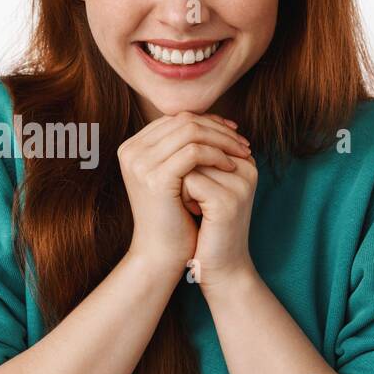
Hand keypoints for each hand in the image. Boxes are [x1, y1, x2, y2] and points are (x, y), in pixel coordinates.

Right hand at [117, 110, 251, 276]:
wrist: (160, 254)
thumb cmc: (172, 216)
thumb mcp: (175, 176)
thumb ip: (182, 148)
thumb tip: (214, 120)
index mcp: (132, 147)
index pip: (175, 119)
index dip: (207, 122)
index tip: (232, 132)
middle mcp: (130, 151)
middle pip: (183, 120)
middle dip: (218, 128)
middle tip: (242, 142)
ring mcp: (140, 163)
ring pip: (191, 131)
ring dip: (222, 140)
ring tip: (242, 154)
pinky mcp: (155, 178)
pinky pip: (194, 152)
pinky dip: (217, 155)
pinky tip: (231, 168)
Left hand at [182, 145, 259, 290]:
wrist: (220, 267)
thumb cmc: (206, 226)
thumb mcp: (203, 184)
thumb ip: (195, 155)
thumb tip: (169, 125)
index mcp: (243, 159)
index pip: (202, 134)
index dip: (184, 157)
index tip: (190, 183)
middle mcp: (247, 166)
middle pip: (195, 144)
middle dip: (181, 168)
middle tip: (186, 195)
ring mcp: (240, 182)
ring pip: (189, 161)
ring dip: (179, 182)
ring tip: (191, 205)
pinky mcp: (228, 200)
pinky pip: (189, 181)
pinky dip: (182, 196)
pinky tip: (192, 213)